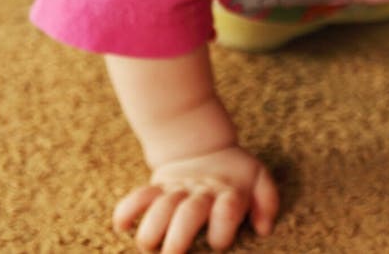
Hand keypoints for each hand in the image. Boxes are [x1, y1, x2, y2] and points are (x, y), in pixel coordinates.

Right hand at [113, 145, 278, 251]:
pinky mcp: (159, 188)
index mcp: (229, 192)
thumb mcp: (258, 178)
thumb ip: (267, 200)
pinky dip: (128, 208)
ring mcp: (178, 189)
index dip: (223, 225)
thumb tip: (263, 228)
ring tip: (148, 244)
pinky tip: (121, 225)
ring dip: (153, 225)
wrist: (203, 145)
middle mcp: (202, 193)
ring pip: (162, 206)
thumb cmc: (235, 174)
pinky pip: (140, 196)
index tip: (218, 242)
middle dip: (181, 234)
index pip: (227, 208)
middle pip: (190, 212)